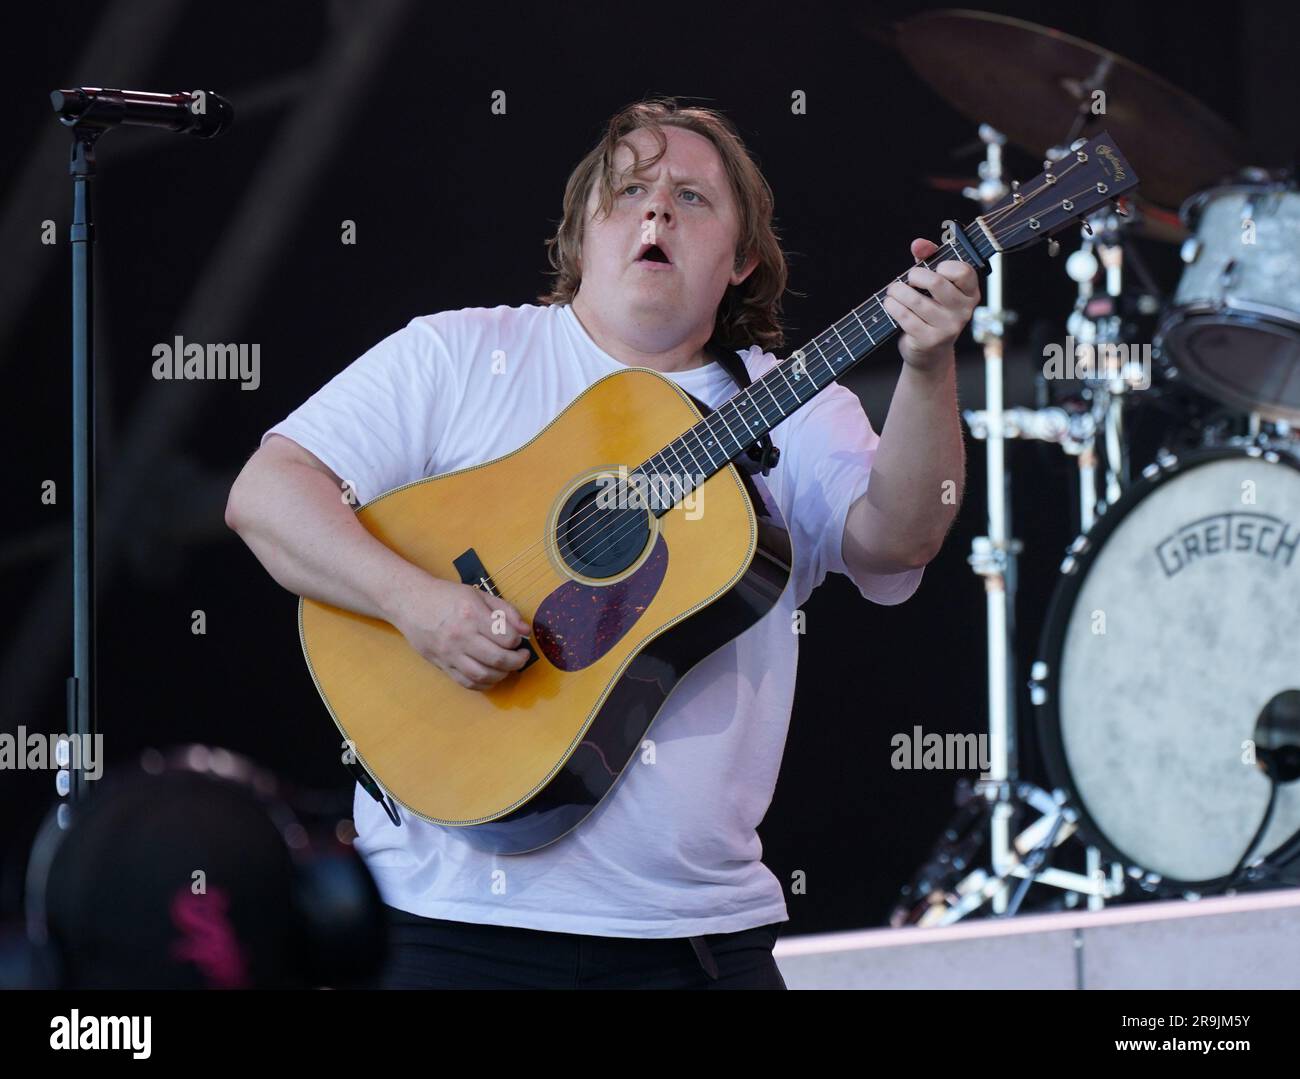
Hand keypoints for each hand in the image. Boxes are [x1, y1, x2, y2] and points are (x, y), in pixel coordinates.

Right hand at [388, 574, 531, 690]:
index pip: (506, 637)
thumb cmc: (446, 596)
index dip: (518, 640)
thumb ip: (505, 610)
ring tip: (507, 666)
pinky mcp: (442, 664)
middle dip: (517, 661)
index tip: (518, 638)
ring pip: (483, 675)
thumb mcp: (479, 594)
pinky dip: (484, 684)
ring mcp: (450, 653)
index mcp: (472, 615)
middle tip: (521, 656)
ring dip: (502, 675)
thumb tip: (526, 630)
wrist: (411, 602)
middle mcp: (461, 636)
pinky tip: (491, 675)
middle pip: (498, 659)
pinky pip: (467, 682)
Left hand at [881, 238, 979, 372]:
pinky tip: (890, 304)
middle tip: (907, 279)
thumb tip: (918, 244)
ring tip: (892, 291)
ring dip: (897, 291)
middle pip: (936, 282)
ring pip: (915, 300)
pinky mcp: (930, 340)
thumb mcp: (934, 282)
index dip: (943, 265)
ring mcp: (948, 328)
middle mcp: (964, 311)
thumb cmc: (932, 308)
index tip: (934, 269)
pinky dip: (892, 306)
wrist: (929, 351)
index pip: (963, 271)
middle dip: (914, 276)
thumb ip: (928, 257)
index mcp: (970, 293)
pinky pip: (905, 316)